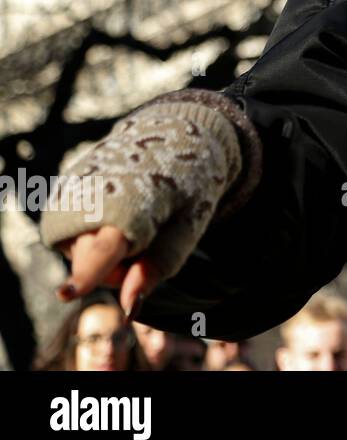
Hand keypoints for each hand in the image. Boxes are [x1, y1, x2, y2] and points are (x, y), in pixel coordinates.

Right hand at [40, 91, 259, 311]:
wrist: (172, 132)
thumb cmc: (188, 184)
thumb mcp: (189, 225)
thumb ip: (159, 266)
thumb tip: (129, 307)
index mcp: (132, 203)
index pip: (106, 248)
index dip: (89, 275)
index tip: (67, 293)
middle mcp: (92, 196)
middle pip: (93, 263)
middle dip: (119, 265)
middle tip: (150, 234)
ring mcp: (72, 191)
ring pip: (81, 253)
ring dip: (106, 249)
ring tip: (134, 216)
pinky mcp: (63, 190)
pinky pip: (74, 235)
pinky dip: (95, 233)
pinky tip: (116, 208)